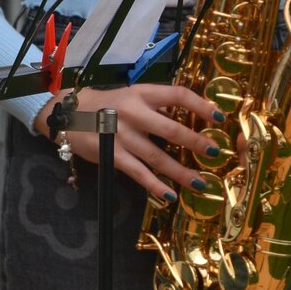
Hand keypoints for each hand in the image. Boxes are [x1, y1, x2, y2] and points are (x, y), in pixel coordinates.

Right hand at [29, 85, 225, 203]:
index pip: (177, 94)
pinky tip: (169, 195)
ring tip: (200, 183)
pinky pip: (138, 173)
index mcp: (142, 94)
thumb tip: (190, 119)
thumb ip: (157, 106)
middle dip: (196, 143)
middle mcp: (133, 113)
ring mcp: (122, 135)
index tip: (219, 117)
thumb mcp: (132, 96)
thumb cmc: (108, 104)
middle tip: (214, 152)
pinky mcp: (112, 155)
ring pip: (158, 157)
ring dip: (181, 172)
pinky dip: (155, 186)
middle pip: (171, 130)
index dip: (201, 105)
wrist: (70, 114)